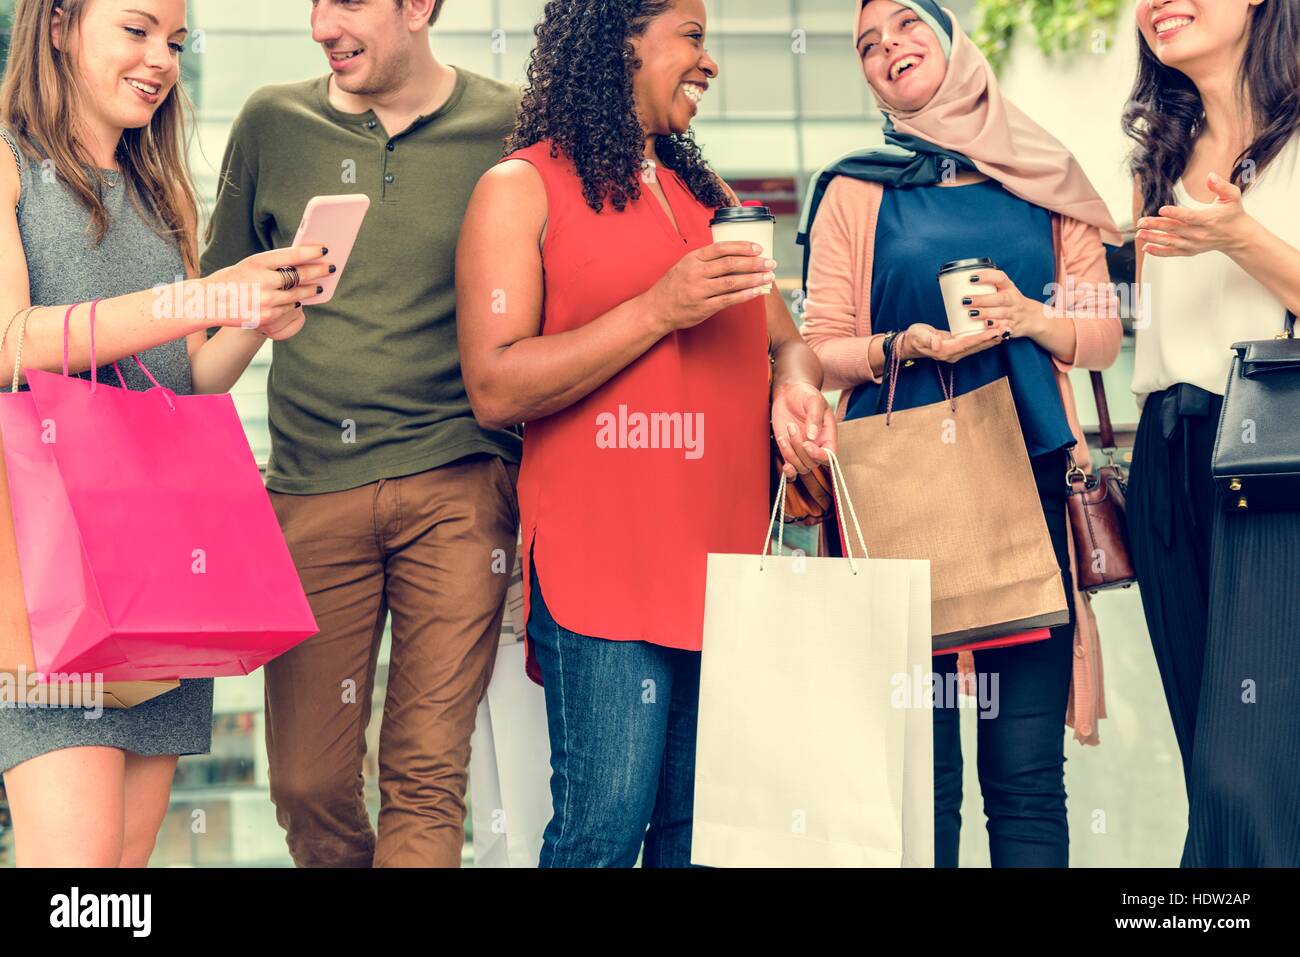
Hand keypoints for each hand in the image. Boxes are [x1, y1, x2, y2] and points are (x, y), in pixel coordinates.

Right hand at [204, 244, 334, 338]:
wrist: (208, 302)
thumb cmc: (231, 280)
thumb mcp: (249, 265)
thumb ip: (272, 265)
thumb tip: (300, 264)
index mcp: (256, 262)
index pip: (292, 255)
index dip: (311, 253)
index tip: (324, 249)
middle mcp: (263, 280)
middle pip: (299, 276)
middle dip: (318, 272)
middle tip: (329, 268)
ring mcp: (266, 300)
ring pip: (297, 295)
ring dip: (310, 291)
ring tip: (319, 287)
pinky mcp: (266, 316)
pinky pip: (288, 309)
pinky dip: (295, 304)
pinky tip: (300, 300)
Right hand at [642, 241, 774, 333]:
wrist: (656, 309)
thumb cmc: (674, 286)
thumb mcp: (684, 265)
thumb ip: (705, 260)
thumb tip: (734, 254)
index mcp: (692, 259)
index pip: (721, 248)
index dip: (742, 247)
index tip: (758, 248)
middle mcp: (696, 273)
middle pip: (730, 264)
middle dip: (754, 262)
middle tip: (770, 262)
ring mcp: (700, 291)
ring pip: (732, 282)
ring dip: (753, 278)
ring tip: (768, 276)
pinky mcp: (704, 308)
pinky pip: (728, 300)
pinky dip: (745, 295)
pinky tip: (757, 291)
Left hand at [771, 379, 834, 488]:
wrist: (789, 393)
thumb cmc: (805, 394)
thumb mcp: (814, 400)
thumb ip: (815, 417)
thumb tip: (812, 436)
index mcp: (828, 436)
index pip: (830, 456)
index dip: (819, 456)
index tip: (807, 444)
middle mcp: (817, 446)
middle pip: (813, 463)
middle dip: (800, 449)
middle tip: (792, 426)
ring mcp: (802, 451)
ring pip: (801, 467)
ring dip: (790, 454)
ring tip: (785, 433)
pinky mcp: (789, 451)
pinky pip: (791, 469)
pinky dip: (787, 470)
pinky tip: (783, 462)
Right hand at [897, 322, 1005, 363]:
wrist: (911, 344)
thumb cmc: (914, 337)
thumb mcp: (918, 336)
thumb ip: (928, 339)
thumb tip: (938, 344)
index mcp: (945, 351)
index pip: (967, 343)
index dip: (981, 337)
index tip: (994, 330)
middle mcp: (954, 354)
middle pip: (976, 346)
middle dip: (992, 338)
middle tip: (1007, 329)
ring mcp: (957, 353)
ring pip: (978, 346)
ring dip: (993, 339)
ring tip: (1007, 331)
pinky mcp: (959, 348)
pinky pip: (975, 344)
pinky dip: (986, 339)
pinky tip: (996, 333)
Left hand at [962, 267, 1047, 342]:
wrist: (1032, 318)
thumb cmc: (1010, 301)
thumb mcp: (1004, 290)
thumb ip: (988, 286)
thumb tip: (959, 282)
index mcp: (1009, 287)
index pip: (1000, 278)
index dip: (987, 276)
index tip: (971, 278)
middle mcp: (1013, 299)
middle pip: (1000, 298)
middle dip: (982, 299)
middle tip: (965, 300)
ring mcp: (1014, 314)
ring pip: (1001, 313)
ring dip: (986, 314)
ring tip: (971, 313)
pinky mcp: (1012, 326)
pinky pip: (1004, 327)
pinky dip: (995, 327)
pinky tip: (984, 326)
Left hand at [1135, 172, 1250, 257]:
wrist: (1237, 236)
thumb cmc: (1233, 214)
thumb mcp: (1232, 196)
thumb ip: (1221, 186)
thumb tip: (1210, 176)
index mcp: (1209, 219)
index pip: (1189, 217)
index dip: (1175, 213)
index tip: (1162, 210)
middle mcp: (1200, 233)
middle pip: (1175, 229)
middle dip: (1156, 225)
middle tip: (1140, 222)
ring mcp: (1194, 244)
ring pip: (1171, 241)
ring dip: (1153, 238)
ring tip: (1140, 233)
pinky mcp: (1190, 250)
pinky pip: (1172, 253)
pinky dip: (1159, 252)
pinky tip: (1146, 248)